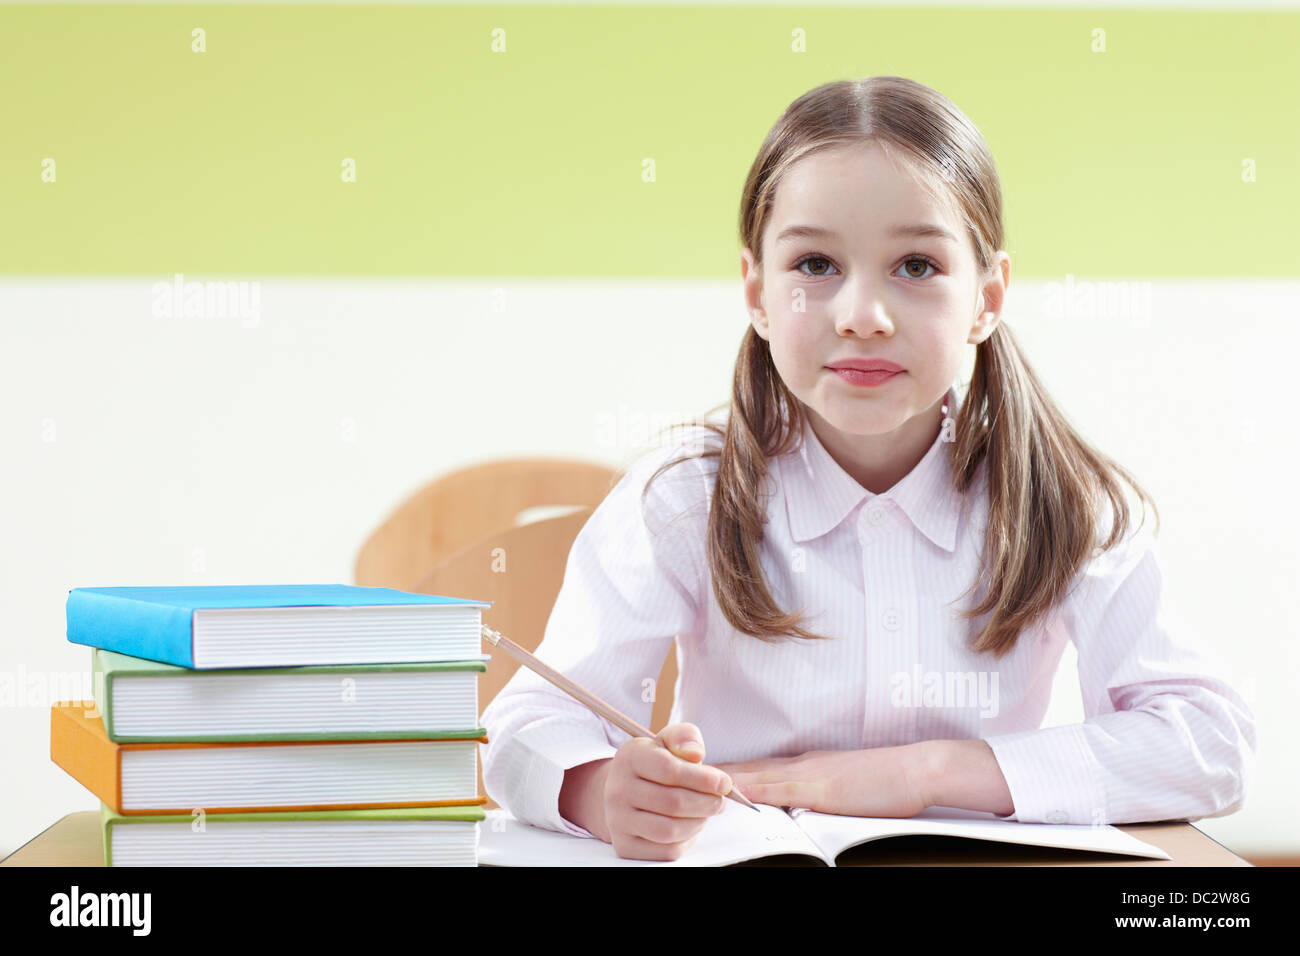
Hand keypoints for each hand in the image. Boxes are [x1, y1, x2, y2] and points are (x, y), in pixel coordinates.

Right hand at [599, 722, 733, 860]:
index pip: (670, 770)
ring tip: (704, 812)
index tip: (725, 783)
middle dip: (707, 803)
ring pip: (670, 830)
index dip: (703, 779)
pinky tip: (688, 827)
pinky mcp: (624, 846)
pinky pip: (666, 851)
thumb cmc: (655, 765)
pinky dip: (686, 841)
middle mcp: (617, 789)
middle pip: (674, 803)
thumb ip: (685, 737)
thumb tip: (694, 754)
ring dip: (698, 823)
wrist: (625, 791)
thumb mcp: (668, 741)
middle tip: (720, 801)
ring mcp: (617, 820)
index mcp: (630, 757)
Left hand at [713, 743, 932, 817]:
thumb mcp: (842, 782)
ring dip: (725, 779)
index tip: (699, 771)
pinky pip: (781, 790)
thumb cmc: (887, 780)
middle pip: (748, 767)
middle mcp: (800, 764)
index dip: (728, 770)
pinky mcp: (821, 788)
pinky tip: (736, 794)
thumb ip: (816, 789)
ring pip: (756, 775)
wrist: (917, 769)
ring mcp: (809, 774)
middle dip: (715, 771)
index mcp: (805, 764)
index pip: (757, 767)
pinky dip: (756, 791)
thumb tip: (794, 801)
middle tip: (680, 770)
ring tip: (692, 780)